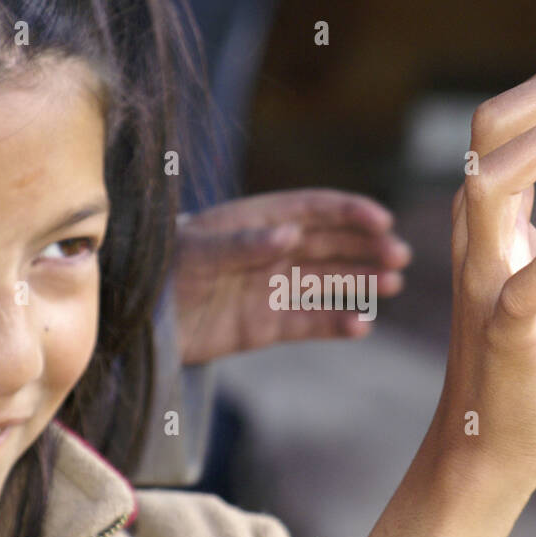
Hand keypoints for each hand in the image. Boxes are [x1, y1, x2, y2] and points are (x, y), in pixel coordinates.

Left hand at [173, 190, 410, 364]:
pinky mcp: (266, 326)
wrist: (135, 319)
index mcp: (257, 221)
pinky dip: (335, 324)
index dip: (349, 212)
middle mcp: (271, 251)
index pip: (313, 210)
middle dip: (366, 248)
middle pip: (330, 244)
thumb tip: (290, 235)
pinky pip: (309, 323)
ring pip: (327, 282)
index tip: (383, 220)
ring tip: (392, 285)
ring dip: (360, 281)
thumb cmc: (161, 271)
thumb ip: (243, 244)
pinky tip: (361, 326)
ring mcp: (271, 288)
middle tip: (400, 257)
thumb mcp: (197, 252)